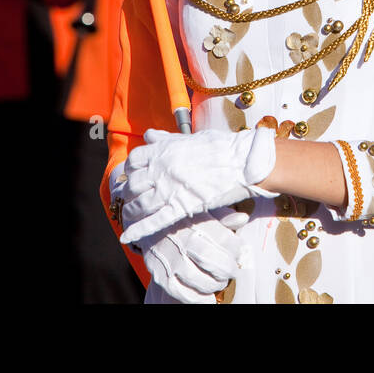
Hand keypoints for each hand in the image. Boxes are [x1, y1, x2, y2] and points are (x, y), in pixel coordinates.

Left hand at [119, 127, 275, 245]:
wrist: (244, 162)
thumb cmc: (222, 147)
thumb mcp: (191, 138)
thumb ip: (167, 138)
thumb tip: (149, 135)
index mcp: (165, 150)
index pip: (134, 160)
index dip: (131, 169)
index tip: (134, 175)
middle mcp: (162, 169)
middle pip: (132, 184)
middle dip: (129, 193)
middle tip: (132, 198)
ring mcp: (171, 189)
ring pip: (140, 204)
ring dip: (132, 212)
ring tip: (132, 215)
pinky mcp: (182, 207)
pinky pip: (155, 222)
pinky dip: (139, 230)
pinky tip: (128, 237)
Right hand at [139, 208, 248, 302]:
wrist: (150, 228)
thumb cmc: (184, 222)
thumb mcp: (203, 213)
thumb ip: (224, 218)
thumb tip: (242, 218)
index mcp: (197, 223)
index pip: (226, 240)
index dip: (237, 249)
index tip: (237, 252)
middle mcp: (183, 241)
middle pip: (214, 262)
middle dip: (228, 270)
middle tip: (230, 270)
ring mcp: (171, 260)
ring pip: (200, 280)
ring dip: (215, 285)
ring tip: (218, 281)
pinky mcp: (161, 275)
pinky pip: (183, 293)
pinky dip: (199, 298)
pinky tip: (207, 296)